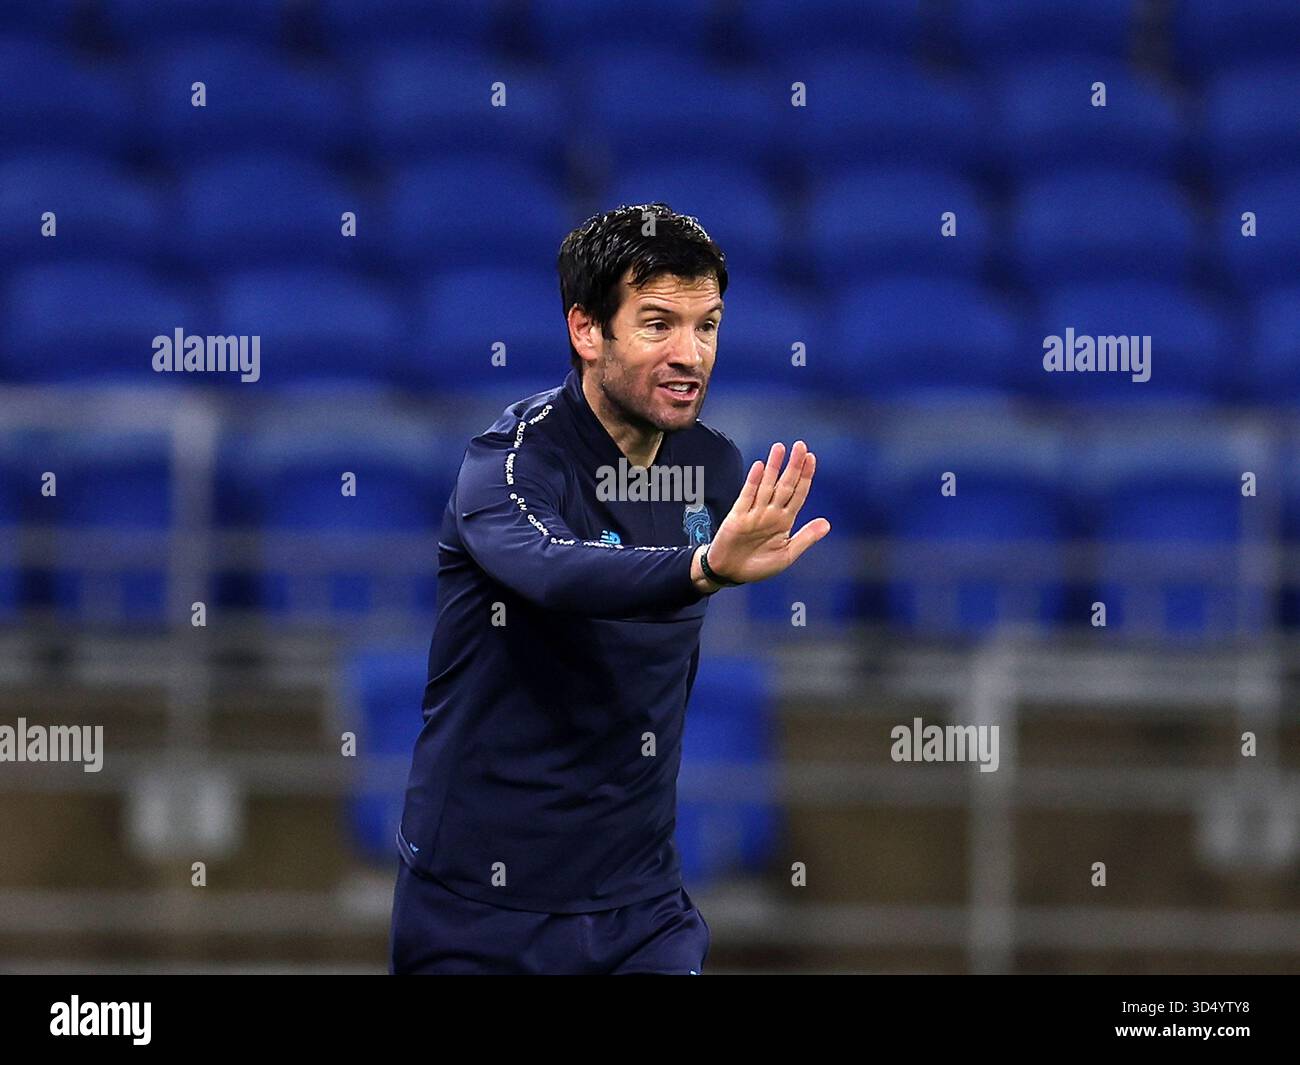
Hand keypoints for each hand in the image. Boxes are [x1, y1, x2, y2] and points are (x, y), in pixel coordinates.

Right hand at [691, 441, 829, 590]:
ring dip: (774, 467)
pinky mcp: (738, 516)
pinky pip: (747, 496)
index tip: (812, 458)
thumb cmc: (759, 565)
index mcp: (784, 521)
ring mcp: (754, 513)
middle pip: (785, 485)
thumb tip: (827, 524)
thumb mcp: (787, 555)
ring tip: (780, 448)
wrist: (731, 573)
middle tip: (801, 446)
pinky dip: (754, 482)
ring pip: (767, 486)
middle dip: (793, 466)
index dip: (805, 477)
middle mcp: (771, 513)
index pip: (798, 494)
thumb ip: (805, 538)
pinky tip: (760, 467)